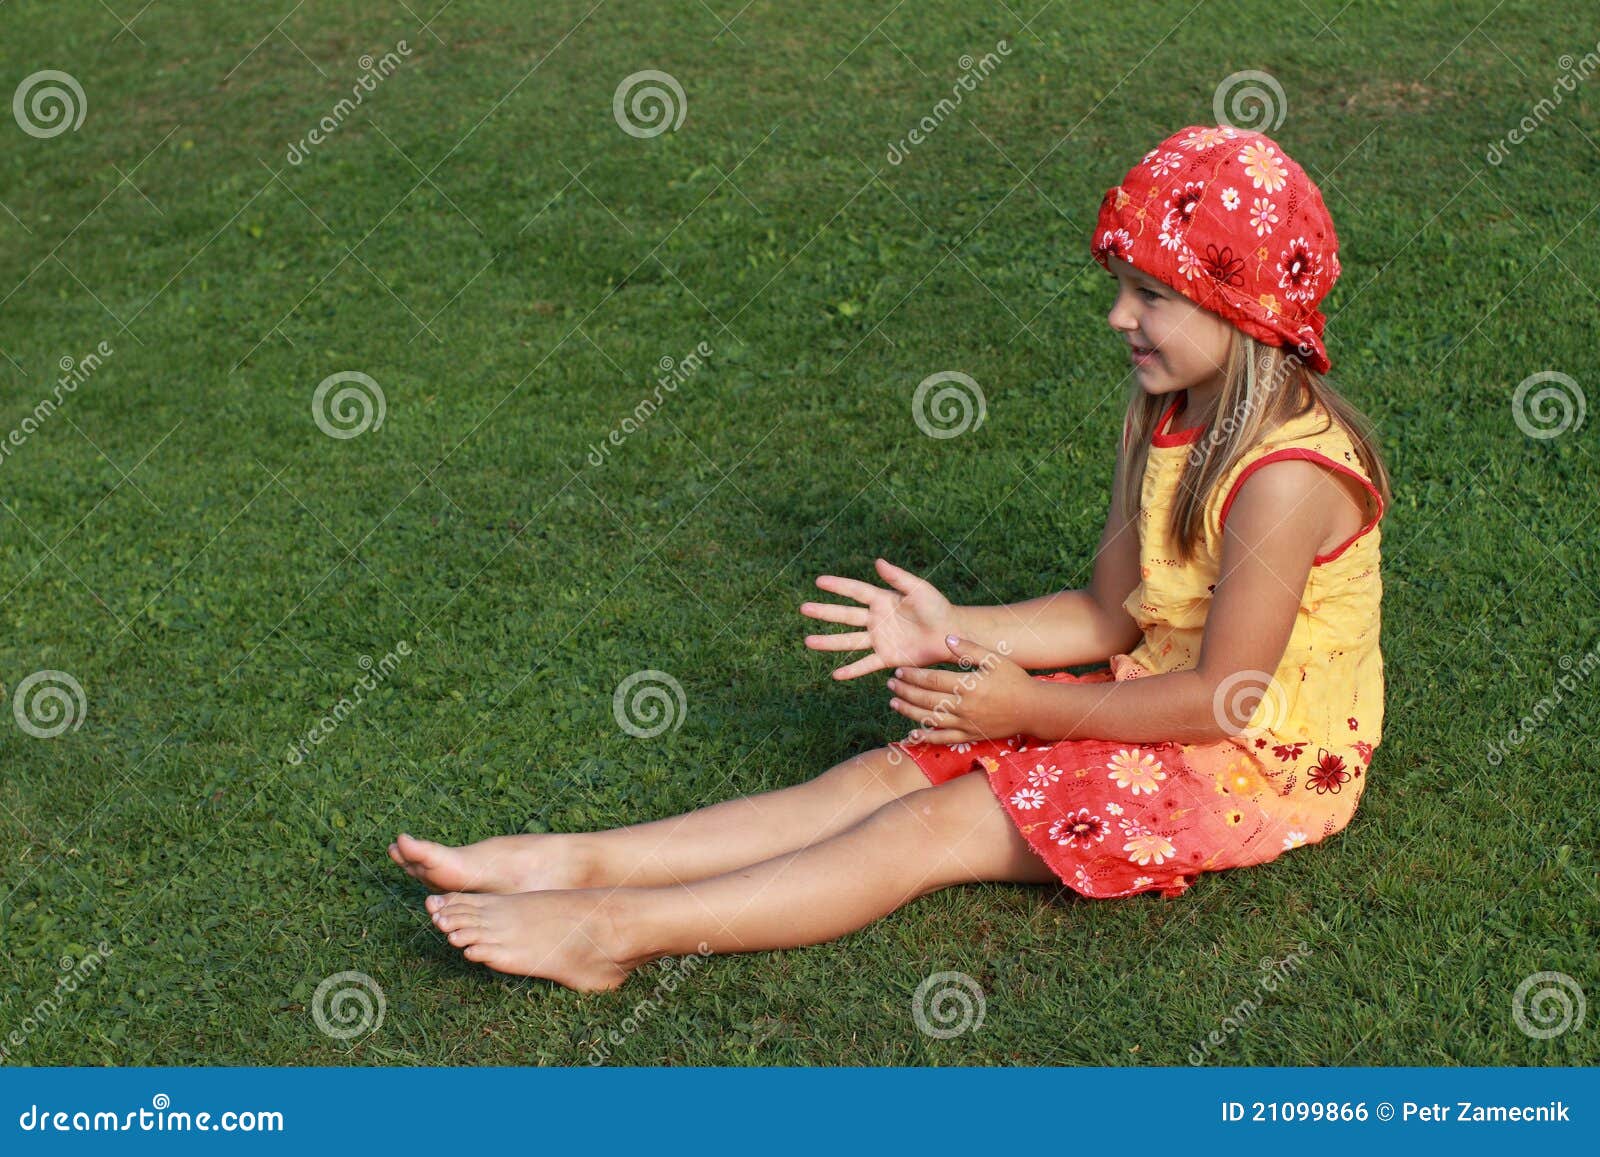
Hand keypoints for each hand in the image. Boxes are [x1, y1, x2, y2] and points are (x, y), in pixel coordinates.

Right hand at [799, 558, 957, 680]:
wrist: (950, 635)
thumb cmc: (937, 607)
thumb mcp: (919, 589)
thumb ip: (898, 577)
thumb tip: (877, 561)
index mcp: (883, 599)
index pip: (855, 591)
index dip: (838, 586)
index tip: (818, 582)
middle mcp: (876, 619)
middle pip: (845, 615)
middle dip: (824, 612)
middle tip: (803, 609)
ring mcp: (879, 639)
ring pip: (849, 641)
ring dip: (829, 642)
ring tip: (809, 641)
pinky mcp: (887, 658)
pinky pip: (865, 664)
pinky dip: (851, 670)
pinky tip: (836, 675)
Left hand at [887, 635, 1036, 744]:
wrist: (1033, 709)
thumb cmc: (1015, 680)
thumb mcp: (995, 659)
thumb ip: (970, 649)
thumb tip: (946, 639)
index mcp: (968, 685)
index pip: (931, 680)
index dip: (912, 676)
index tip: (899, 671)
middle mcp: (963, 707)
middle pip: (926, 700)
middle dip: (905, 692)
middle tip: (890, 684)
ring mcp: (965, 724)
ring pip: (930, 719)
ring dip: (909, 711)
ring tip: (894, 703)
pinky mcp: (969, 736)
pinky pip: (944, 739)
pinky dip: (926, 738)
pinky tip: (911, 734)